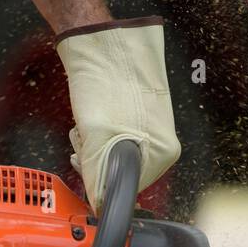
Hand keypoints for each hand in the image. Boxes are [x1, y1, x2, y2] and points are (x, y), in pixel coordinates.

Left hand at [55, 18, 181, 209]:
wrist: (100, 43)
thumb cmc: (105, 80)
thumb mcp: (97, 137)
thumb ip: (98, 177)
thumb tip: (98, 203)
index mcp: (163, 150)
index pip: (130, 187)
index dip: (101, 181)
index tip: (86, 166)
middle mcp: (161, 142)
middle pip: (120, 173)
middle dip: (95, 162)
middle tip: (84, 141)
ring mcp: (149, 128)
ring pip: (112, 157)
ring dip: (91, 148)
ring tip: (86, 126)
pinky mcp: (135, 117)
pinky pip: (111, 140)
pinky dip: (94, 135)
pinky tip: (88, 121)